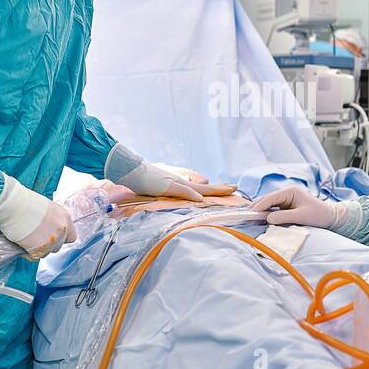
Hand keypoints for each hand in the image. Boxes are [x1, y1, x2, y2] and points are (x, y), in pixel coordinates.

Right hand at [0, 177, 76, 259]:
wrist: (13, 204)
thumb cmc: (26, 203)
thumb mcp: (47, 208)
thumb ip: (53, 220)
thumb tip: (50, 229)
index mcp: (65, 218)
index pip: (71, 237)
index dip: (61, 239)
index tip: (52, 237)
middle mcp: (62, 230)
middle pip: (58, 246)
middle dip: (48, 244)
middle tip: (35, 238)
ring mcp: (52, 240)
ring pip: (47, 253)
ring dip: (38, 249)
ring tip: (28, 240)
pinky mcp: (39, 247)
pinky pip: (35, 256)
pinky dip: (29, 253)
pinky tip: (23, 245)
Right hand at [117, 162, 234, 201]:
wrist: (131, 170)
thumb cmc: (146, 179)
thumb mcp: (163, 187)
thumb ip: (177, 191)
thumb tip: (194, 198)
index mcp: (181, 185)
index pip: (203, 189)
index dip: (217, 190)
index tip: (230, 189)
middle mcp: (181, 183)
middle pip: (205, 188)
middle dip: (221, 189)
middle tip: (237, 188)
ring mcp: (174, 183)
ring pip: (197, 188)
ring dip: (213, 190)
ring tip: (228, 190)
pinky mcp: (165, 186)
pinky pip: (179, 190)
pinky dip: (190, 194)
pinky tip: (200, 198)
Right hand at [249, 187, 336, 227]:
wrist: (331, 217)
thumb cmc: (318, 215)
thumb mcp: (301, 216)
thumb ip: (284, 217)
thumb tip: (267, 218)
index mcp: (291, 191)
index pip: (271, 197)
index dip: (260, 205)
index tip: (251, 212)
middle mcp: (287, 193)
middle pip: (268, 199)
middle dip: (257, 207)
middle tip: (245, 215)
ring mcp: (286, 199)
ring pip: (269, 204)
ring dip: (260, 210)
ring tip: (249, 217)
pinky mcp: (287, 206)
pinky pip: (273, 209)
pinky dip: (266, 213)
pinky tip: (259, 219)